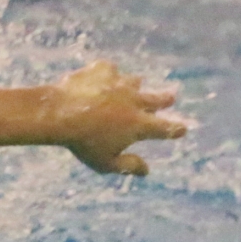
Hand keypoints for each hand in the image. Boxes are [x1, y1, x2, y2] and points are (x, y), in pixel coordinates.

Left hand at [46, 61, 185, 175]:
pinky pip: (109, 70)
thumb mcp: (105, 163)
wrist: (58, 113)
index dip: (176, 130)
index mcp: (140, 125)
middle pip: (159, 99)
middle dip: (166, 99)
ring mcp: (120, 83)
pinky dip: (106, 74)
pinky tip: (99, 77)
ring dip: (135, 86)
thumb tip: (146, 171)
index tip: (182, 129)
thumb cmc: (81, 143)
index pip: (167, 128)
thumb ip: (128, 165)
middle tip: (171, 96)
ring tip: (133, 85)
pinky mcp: (103, 70)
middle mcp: (136, 101)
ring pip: (135, 82)